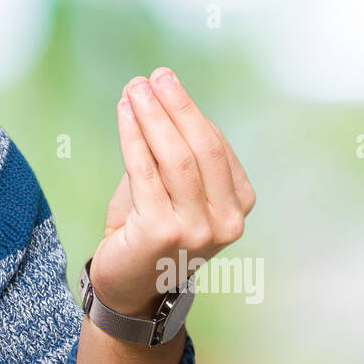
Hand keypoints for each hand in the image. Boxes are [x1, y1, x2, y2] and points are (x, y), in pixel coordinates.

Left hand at [91, 68, 254, 317]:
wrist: (129, 287)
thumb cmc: (148, 229)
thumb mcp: (170, 188)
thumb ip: (173, 151)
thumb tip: (159, 97)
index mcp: (238, 205)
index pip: (215, 145)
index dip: (188, 110)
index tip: (164, 82)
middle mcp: (226, 221)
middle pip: (202, 148)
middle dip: (177, 106)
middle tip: (155, 76)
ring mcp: (197, 231)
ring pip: (176, 157)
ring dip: (154, 116)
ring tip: (136, 88)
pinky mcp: (162, 233)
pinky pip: (146, 172)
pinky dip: (134, 136)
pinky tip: (124, 113)